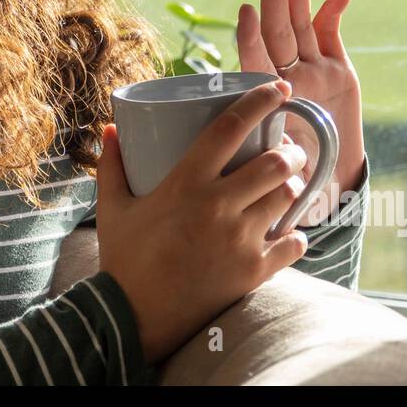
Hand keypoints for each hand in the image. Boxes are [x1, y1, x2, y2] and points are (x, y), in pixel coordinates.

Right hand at [96, 79, 313, 364]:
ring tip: (287, 186)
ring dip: (293, 187)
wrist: (134, 319)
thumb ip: (112, 165)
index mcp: (185, 183)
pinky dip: (295, 236)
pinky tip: (287, 232)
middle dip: (290, 151)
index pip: (230, 128)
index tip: (278, 88)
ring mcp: (239, 240)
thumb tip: (110, 128)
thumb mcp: (112, 207)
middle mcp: (218, 206)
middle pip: (275, 163)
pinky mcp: (252, 272)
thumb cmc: (123, 260)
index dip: (259, 101)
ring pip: (287, 198)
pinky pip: (293, 244)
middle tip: (287, 151)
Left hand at [236, 0, 363, 223]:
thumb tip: (268, 144)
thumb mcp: (279, 167)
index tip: (246, 13)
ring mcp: (311, 68)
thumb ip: (272, 150)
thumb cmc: (295, 179)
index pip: (254, 58)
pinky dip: (333, 13)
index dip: (249, 35)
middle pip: (277, 28)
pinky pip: (330, 34)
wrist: (330, 182)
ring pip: (302, 24)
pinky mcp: (336, 68)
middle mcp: (286, 74)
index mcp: (266, 94)